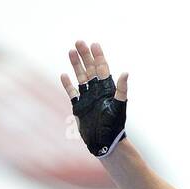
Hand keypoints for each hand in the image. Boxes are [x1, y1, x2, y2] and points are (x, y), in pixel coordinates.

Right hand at [61, 40, 127, 157]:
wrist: (106, 145)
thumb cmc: (115, 127)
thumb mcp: (119, 106)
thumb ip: (121, 90)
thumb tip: (125, 73)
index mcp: (107, 90)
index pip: (102, 69)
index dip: (98, 56)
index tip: (94, 44)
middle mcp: (97, 92)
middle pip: (90, 70)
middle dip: (85, 56)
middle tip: (79, 42)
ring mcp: (87, 99)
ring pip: (81, 78)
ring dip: (76, 65)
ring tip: (71, 51)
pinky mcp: (79, 107)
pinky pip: (72, 93)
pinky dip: (68, 84)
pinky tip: (64, 75)